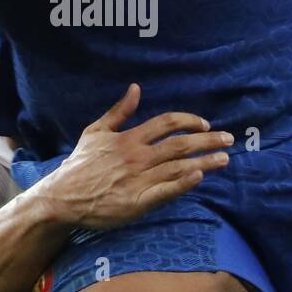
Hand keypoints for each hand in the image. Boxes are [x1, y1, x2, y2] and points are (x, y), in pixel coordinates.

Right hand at [36, 84, 232, 228]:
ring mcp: (138, 180)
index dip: (190, 121)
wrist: (62, 197)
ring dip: (205, 162)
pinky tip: (199, 177)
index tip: (206, 125)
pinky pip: (165, 191)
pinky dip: (183, 183)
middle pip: (180, 144)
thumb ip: (119, 112)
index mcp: (129, 138)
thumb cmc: (79, 165)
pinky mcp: (137, 202)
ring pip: (179, 167)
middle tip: (229, 140)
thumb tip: (136, 89)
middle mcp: (137, 157)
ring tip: (224, 160)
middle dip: (208, 140)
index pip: (167, 123)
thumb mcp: (95, 131)